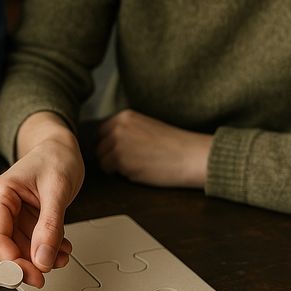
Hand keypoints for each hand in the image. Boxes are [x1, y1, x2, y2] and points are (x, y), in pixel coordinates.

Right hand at [0, 112, 83, 286]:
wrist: (60, 148)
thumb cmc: (55, 158)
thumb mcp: (57, 191)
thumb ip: (50, 227)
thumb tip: (43, 260)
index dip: (13, 260)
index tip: (33, 274)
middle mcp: (0, 206)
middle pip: (7, 247)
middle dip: (29, 262)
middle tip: (48, 273)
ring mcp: (11, 215)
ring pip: (21, 249)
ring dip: (42, 257)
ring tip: (64, 254)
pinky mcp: (23, 220)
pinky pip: (32, 243)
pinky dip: (48, 249)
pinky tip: (63, 248)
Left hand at [98, 110, 212, 187]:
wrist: (190, 155)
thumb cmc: (173, 144)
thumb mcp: (146, 127)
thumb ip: (126, 131)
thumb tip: (106, 143)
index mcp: (125, 116)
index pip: (102, 132)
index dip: (110, 144)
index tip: (123, 151)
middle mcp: (118, 127)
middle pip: (100, 146)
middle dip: (110, 156)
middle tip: (132, 161)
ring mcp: (117, 144)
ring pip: (102, 160)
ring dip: (115, 166)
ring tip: (137, 165)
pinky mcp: (120, 161)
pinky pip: (110, 171)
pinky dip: (121, 174)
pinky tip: (139, 170)